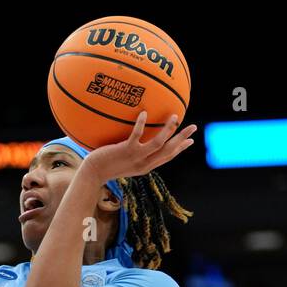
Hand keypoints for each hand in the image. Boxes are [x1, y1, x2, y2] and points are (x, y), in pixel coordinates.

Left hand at [82, 112, 196, 180]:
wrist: (93, 174)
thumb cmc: (106, 165)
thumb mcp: (123, 161)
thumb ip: (133, 152)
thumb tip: (136, 140)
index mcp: (146, 167)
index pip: (167, 157)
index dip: (180, 149)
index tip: (191, 141)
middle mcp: (144, 164)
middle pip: (168, 151)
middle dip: (182, 139)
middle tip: (193, 127)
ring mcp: (135, 158)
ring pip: (158, 144)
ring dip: (168, 130)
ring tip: (175, 116)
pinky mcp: (125, 151)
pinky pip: (136, 135)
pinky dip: (141, 124)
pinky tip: (144, 113)